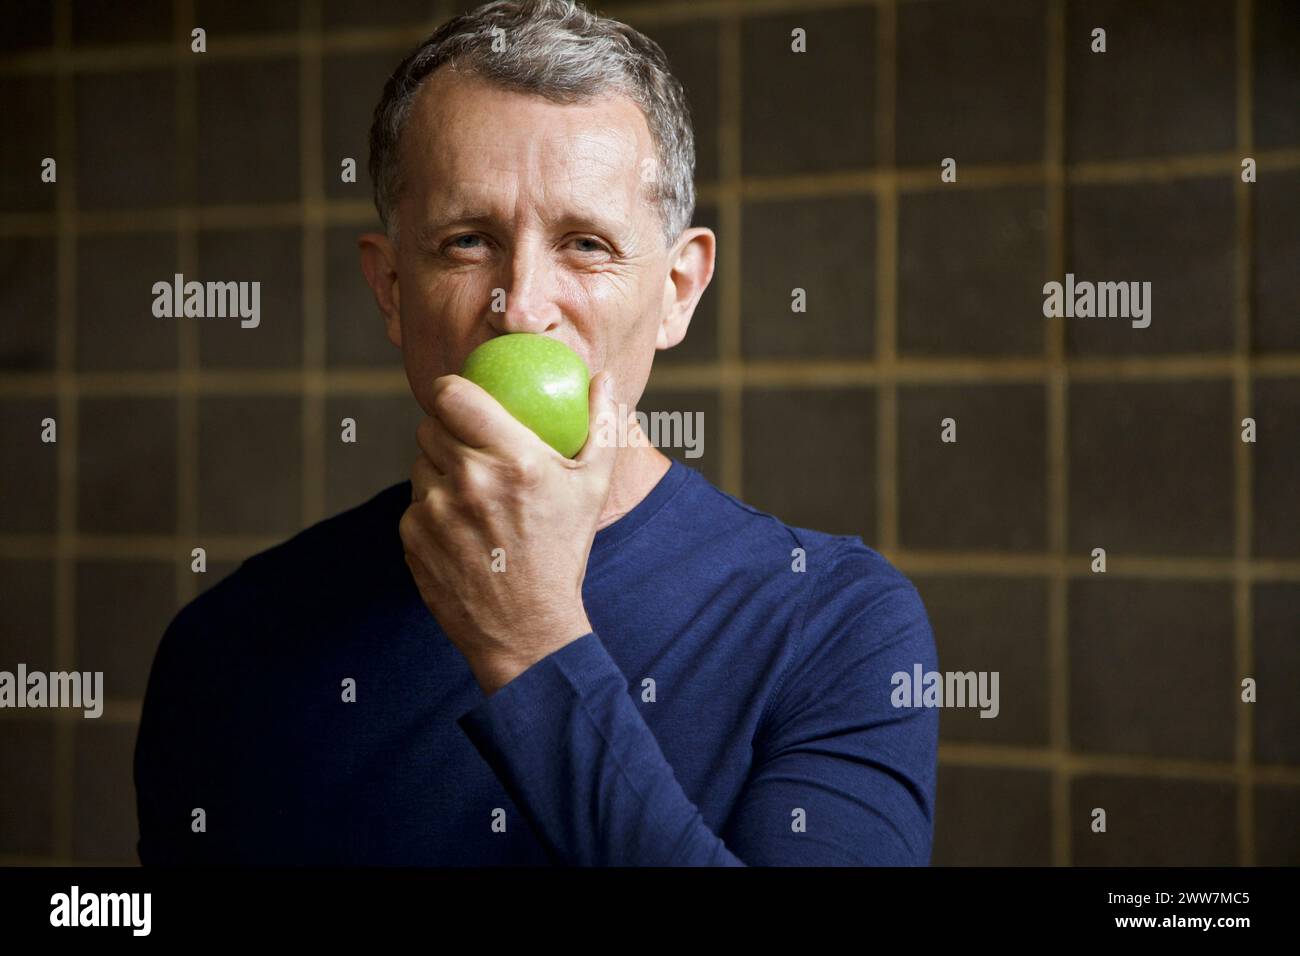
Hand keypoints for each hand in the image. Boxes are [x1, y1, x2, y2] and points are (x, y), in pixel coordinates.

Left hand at [399, 369, 618, 694]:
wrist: (527, 628)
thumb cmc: (563, 552)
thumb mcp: (593, 488)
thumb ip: (602, 426)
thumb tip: (604, 378)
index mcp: (514, 459)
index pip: (454, 396)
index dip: (450, 389)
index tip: (458, 395)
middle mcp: (470, 479)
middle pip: (430, 426)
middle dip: (447, 432)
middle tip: (468, 447)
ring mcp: (435, 509)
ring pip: (420, 465)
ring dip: (439, 472)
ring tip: (471, 498)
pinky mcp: (412, 536)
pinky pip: (414, 503)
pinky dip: (431, 511)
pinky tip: (459, 532)